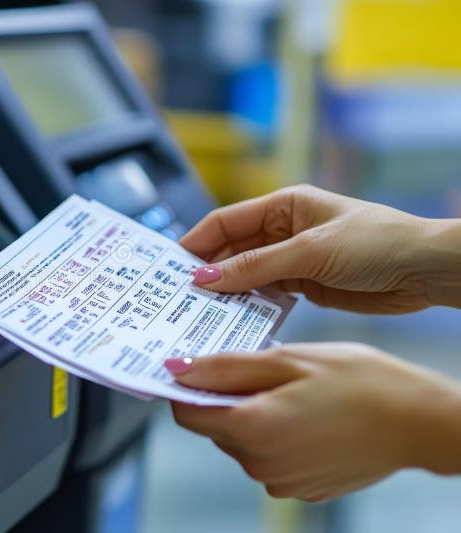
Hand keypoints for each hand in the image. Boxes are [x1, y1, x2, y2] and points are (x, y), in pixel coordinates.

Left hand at [166, 343, 460, 500]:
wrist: (418, 422)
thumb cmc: (360, 383)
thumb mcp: (288, 359)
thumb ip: (226, 367)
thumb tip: (177, 370)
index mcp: (250, 429)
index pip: (186, 413)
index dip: (186, 387)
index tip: (197, 366)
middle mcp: (258, 464)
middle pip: (216, 426)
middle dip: (229, 396)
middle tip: (263, 368)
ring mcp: (281, 482)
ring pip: (243, 440)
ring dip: (255, 414)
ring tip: (295, 390)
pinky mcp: (301, 488)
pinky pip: (270, 457)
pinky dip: (277, 434)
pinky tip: (308, 414)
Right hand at [179, 184, 460, 312]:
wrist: (424, 271)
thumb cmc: (376, 244)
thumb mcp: (309, 252)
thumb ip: (256, 266)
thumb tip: (206, 278)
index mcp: (283, 205)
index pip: (226, 221)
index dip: (196, 242)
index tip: (171, 266)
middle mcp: (282, 230)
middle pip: (231, 250)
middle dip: (207, 271)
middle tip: (178, 295)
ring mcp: (291, 259)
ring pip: (245, 274)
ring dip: (226, 291)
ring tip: (198, 311)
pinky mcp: (302, 285)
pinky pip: (264, 294)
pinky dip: (248, 305)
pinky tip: (232, 319)